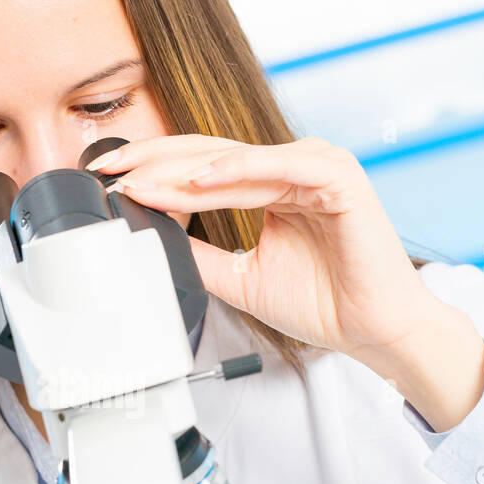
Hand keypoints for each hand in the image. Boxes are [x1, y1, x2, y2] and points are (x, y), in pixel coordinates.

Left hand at [86, 135, 483, 429]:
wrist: (372, 329)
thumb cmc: (322, 303)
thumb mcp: (240, 277)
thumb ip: (199, 253)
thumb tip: (151, 237)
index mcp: (272, 184)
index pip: (204, 167)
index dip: (155, 173)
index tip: (112, 183)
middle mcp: (293, 167)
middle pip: (211, 154)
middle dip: (155, 161)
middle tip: (111, 170)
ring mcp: (317, 166)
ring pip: (236, 158)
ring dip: (183, 169)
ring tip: (140, 180)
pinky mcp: (338, 176)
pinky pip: (279, 165)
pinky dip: (237, 170)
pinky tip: (199, 179)